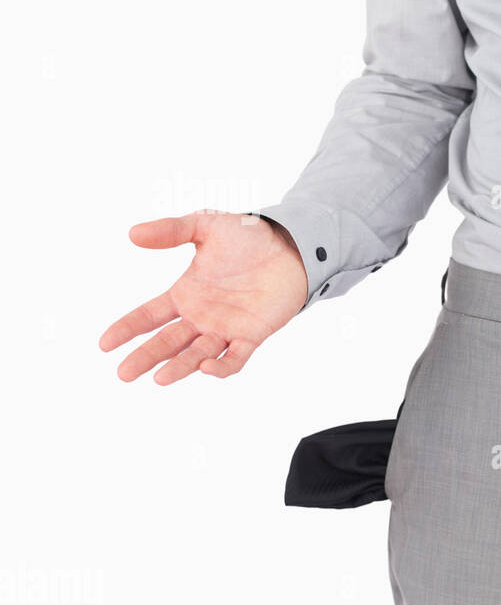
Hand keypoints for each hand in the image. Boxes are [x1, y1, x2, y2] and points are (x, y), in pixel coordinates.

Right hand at [99, 210, 308, 383]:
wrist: (291, 247)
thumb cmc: (248, 237)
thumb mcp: (205, 226)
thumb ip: (171, 230)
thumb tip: (132, 234)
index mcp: (186, 294)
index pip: (149, 315)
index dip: (127, 328)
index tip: (104, 344)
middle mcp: (202, 316)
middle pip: (167, 342)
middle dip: (145, 357)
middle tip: (123, 374)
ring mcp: (226, 328)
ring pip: (197, 354)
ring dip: (179, 367)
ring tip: (159, 378)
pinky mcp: (253, 334)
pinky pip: (235, 358)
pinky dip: (221, 366)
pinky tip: (206, 368)